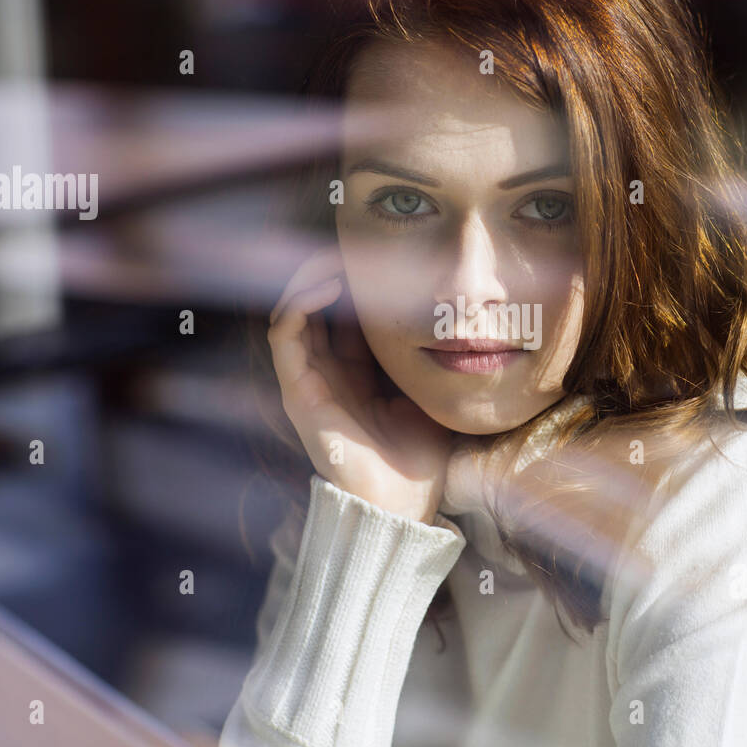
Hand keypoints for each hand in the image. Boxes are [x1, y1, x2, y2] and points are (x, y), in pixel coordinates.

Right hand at [267, 246, 453, 525]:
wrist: (403, 505)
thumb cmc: (420, 457)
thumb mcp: (429, 391)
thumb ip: (430, 358)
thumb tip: (460, 318)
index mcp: (357, 373)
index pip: (347, 313)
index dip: (359, 279)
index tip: (382, 250)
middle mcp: (327, 374)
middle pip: (317, 306)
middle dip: (331, 269)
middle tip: (355, 241)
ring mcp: (308, 382)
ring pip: (294, 312)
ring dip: (311, 277)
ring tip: (336, 253)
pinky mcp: (298, 392)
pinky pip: (286, 335)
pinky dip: (300, 302)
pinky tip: (327, 284)